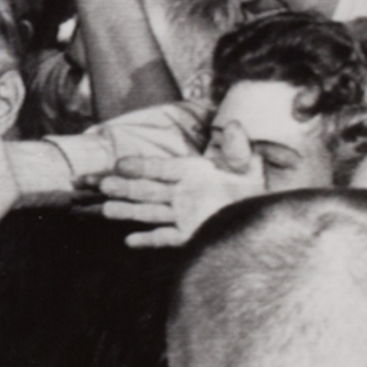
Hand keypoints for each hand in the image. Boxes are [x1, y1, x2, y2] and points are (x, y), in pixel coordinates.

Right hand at [98, 151, 262, 249]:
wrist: (263, 213)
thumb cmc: (253, 185)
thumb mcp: (248, 163)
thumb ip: (238, 147)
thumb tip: (232, 125)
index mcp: (191, 172)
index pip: (161, 168)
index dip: (142, 166)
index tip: (120, 165)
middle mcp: (181, 193)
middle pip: (148, 190)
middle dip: (125, 188)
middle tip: (103, 186)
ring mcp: (183, 215)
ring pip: (150, 212)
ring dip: (129, 211)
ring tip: (106, 210)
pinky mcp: (190, 234)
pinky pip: (166, 237)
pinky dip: (148, 240)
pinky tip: (130, 241)